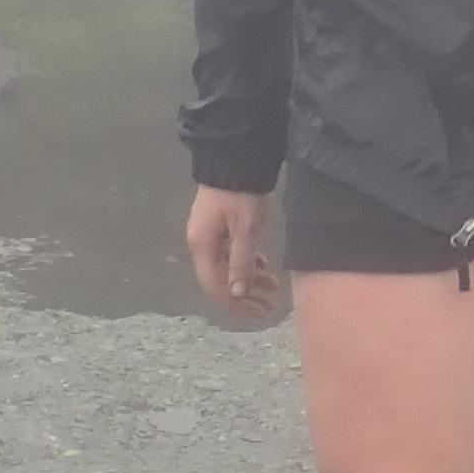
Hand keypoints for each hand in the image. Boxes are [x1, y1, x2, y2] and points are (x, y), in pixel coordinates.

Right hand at [186, 184, 283, 321]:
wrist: (233, 159)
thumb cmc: (240, 195)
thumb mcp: (245, 230)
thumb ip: (241, 263)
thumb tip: (237, 294)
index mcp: (202, 248)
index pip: (216, 288)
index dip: (237, 305)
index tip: (260, 313)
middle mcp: (200, 245)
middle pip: (220, 281)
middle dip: (246, 296)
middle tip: (271, 304)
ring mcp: (207, 236)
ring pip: (226, 267)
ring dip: (249, 279)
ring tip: (274, 286)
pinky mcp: (217, 227)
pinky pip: (229, 254)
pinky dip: (246, 263)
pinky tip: (263, 264)